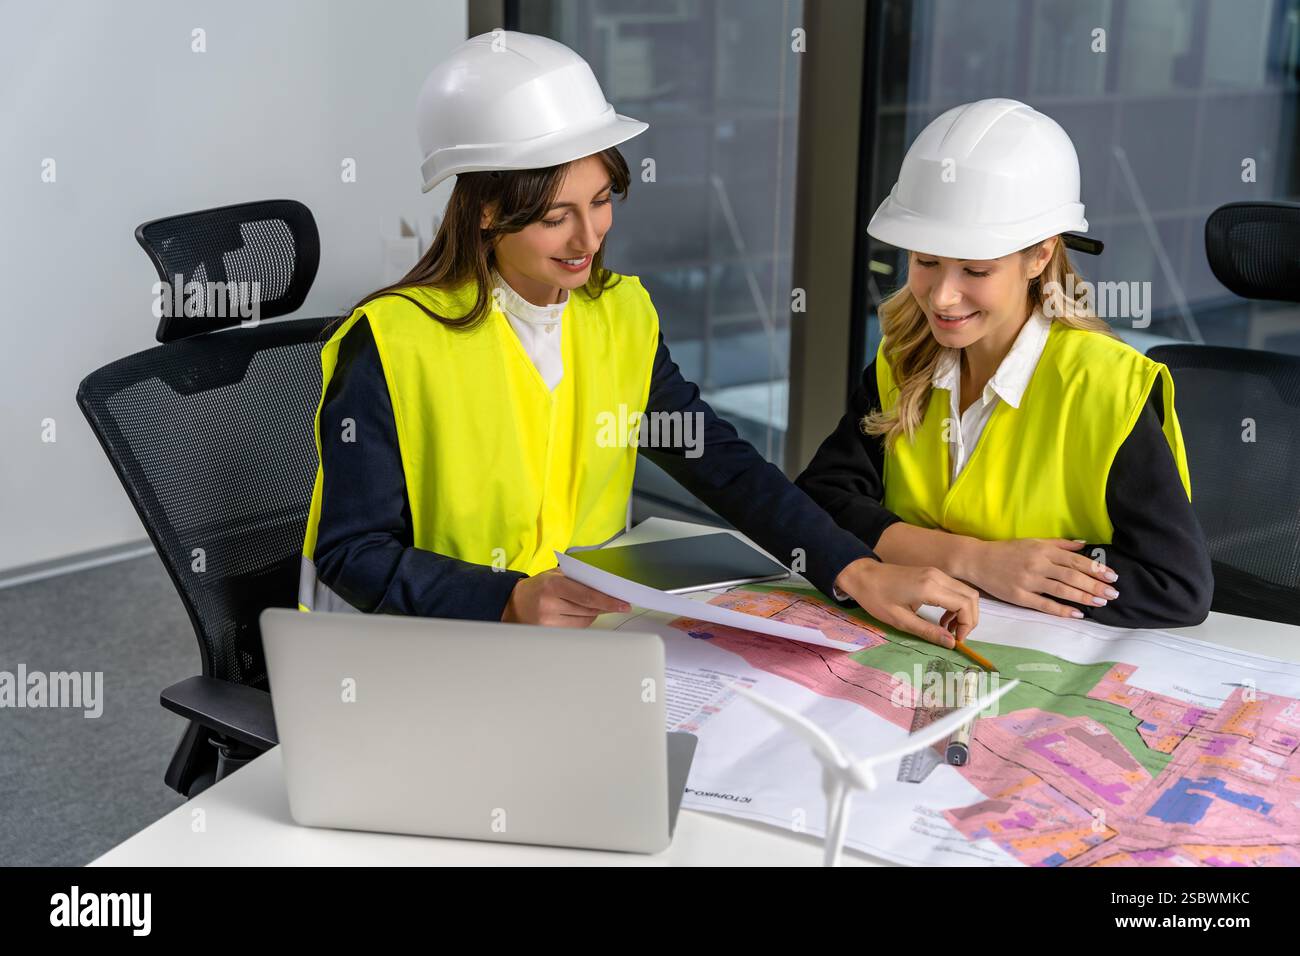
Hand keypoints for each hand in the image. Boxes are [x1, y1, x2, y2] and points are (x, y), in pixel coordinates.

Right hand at [501, 568, 630, 626]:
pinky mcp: (549, 633)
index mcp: (553, 585)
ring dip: (594, 612)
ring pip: (585, 620)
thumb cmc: (539, 586)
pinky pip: (577, 628)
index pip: (587, 596)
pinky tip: (576, 612)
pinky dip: (583, 620)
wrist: (515, 604)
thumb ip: (580, 577)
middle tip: (617, 602)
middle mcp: (549, 604)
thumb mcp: (556, 574)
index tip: (623, 604)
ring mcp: (548, 622)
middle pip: (589, 609)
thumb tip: (607, 584)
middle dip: (605, 605)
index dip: (608, 601)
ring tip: (586, 604)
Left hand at [834, 558, 978, 647]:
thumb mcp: (900, 620)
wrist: (862, 576)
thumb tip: (951, 644)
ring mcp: (936, 572)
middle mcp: (938, 576)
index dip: (967, 625)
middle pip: (971, 597)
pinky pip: (954, 588)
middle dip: (969, 619)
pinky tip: (942, 618)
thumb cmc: (877, 598)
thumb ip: (928, 631)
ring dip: (963, 612)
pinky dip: (956, 604)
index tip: (957, 640)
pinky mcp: (932, 573)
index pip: (964, 604)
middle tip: (956, 636)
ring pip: (965, 592)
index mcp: (930, 587)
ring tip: (947, 629)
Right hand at [963, 538, 1118, 618]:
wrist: (978, 560)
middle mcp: (1038, 564)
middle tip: (1113, 593)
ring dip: (1084, 597)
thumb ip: (1059, 544)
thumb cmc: (1007, 551)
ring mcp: (1028, 581)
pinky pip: (1044, 604)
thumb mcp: (1033, 541)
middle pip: (1072, 576)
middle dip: (1095, 585)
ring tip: (1101, 602)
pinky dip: (1062, 609)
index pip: (1075, 560)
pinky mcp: (1019, 596)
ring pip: (1062, 590)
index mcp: (1043, 550)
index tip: (1112, 576)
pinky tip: (1077, 613)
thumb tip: (1083, 544)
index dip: (1095, 568)